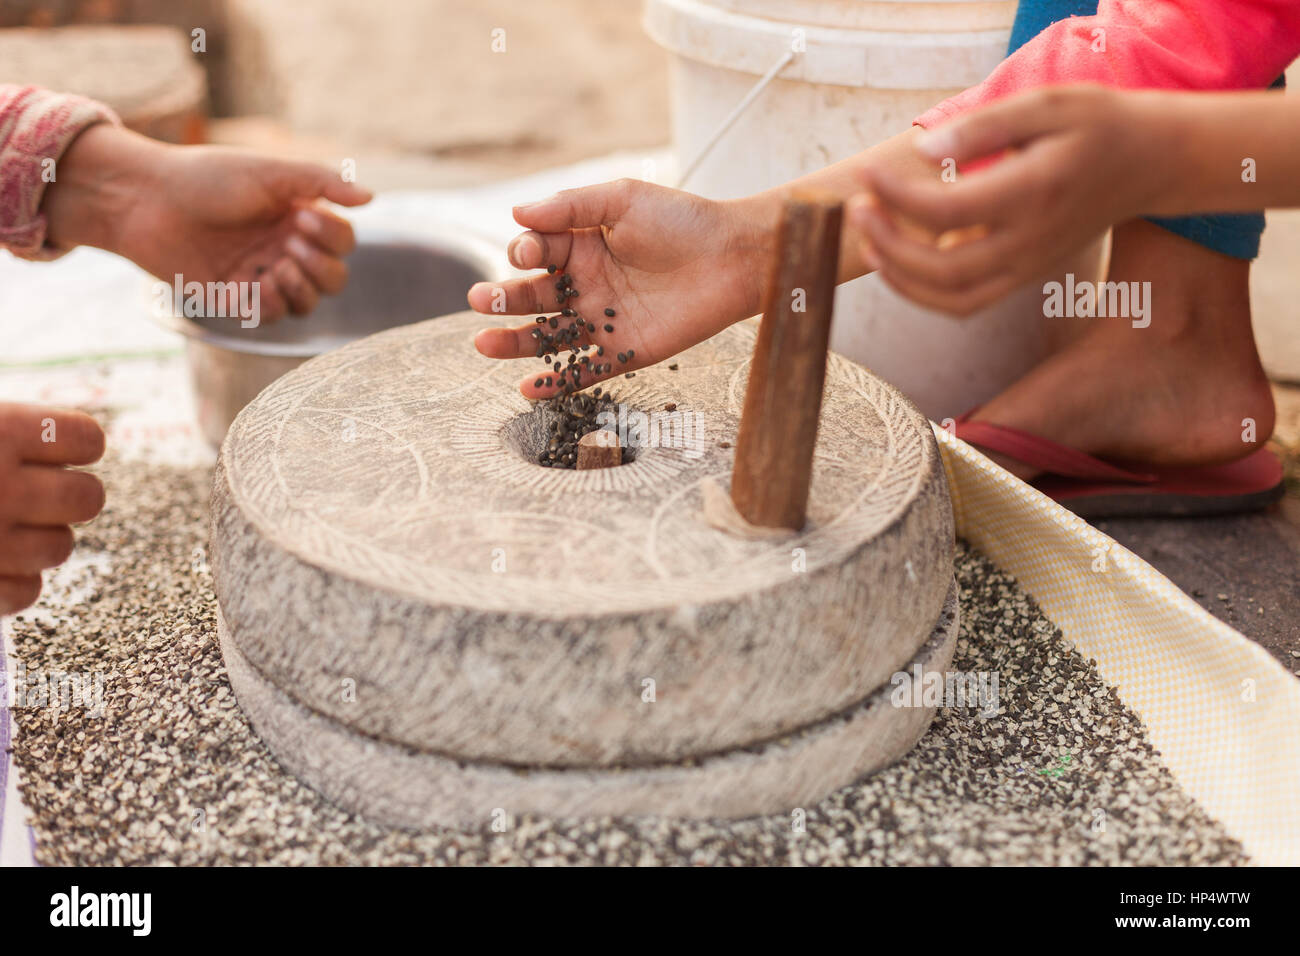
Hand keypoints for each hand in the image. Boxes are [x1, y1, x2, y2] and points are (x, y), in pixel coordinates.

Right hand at [0, 404, 104, 614]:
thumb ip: (12, 432)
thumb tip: (71, 438)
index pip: (87, 438)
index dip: (75, 445)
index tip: (56, 450)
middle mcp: (0, 486)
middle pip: (88, 498)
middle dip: (67, 497)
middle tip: (34, 492)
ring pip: (60, 548)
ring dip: (37, 539)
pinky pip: (26, 592)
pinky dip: (9, 581)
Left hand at [43, 125, 372, 321]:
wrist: (144, 200)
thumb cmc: (205, 178)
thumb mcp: (269, 172)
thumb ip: (322, 182)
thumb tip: (371, 198)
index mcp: (296, 216)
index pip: (342, 242)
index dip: (332, 238)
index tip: (300, 218)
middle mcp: (283, 247)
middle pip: (333, 279)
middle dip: (321, 268)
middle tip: (289, 247)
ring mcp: (259, 273)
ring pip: (307, 303)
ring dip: (300, 289)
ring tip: (274, 268)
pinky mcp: (233, 296)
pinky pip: (270, 315)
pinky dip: (269, 303)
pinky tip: (252, 284)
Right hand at [468, 179, 772, 396]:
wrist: (735, 258)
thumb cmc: (683, 221)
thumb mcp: (623, 200)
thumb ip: (571, 206)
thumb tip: (515, 212)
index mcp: (581, 245)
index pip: (537, 253)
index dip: (524, 253)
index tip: (525, 253)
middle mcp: (586, 284)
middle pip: (533, 295)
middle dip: (504, 299)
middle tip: (479, 301)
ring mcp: (603, 319)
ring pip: (548, 336)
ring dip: (514, 342)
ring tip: (483, 344)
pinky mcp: (625, 351)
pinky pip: (584, 371)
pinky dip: (557, 381)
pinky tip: (527, 387)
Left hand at [847, 85, 1162, 315]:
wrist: (1150, 163)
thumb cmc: (1096, 126)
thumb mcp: (1046, 105)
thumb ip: (983, 128)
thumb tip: (924, 151)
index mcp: (1033, 194)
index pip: (948, 211)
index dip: (898, 198)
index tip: (869, 176)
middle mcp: (1030, 242)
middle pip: (943, 269)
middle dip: (889, 244)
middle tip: (857, 210)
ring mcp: (1028, 266)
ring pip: (952, 299)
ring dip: (900, 279)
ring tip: (868, 241)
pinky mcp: (1024, 276)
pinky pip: (966, 302)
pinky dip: (924, 293)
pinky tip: (897, 261)